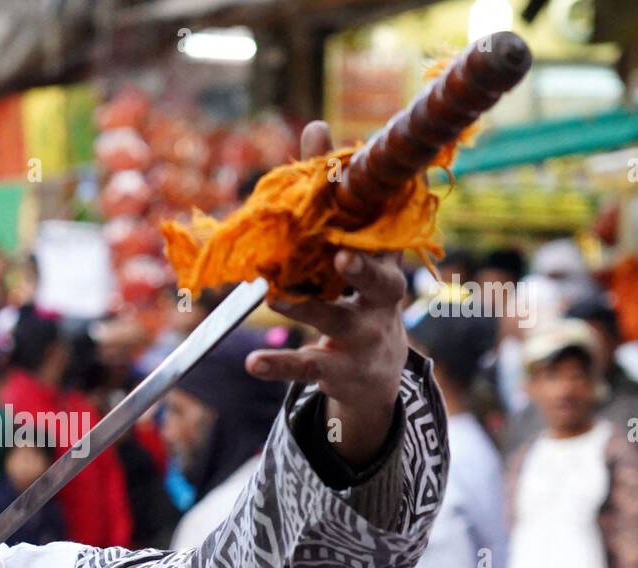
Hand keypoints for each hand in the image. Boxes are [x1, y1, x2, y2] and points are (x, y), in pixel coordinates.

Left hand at [244, 120, 408, 466]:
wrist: (374, 373)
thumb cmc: (356, 292)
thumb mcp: (350, 244)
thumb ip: (332, 191)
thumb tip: (316, 124)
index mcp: (385, 260)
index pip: (384, 231)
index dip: (376, 209)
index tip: (363, 183)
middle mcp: (382, 298)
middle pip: (381, 282)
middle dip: (364, 268)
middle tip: (343, 254)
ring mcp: (363, 337)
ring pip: (337, 321)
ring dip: (307, 308)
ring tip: (274, 296)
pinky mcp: (338, 370)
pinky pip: (307, 367)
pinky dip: (279, 365)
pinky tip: (252, 364)